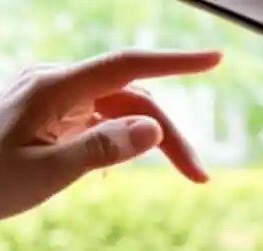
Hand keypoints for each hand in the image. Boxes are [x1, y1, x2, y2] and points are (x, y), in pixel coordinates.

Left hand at [0, 49, 220, 219]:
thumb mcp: (46, 173)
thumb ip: (101, 149)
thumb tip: (153, 130)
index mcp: (54, 88)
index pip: (128, 66)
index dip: (176, 61)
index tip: (217, 59)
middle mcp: (56, 84)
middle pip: (133, 98)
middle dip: (170, 134)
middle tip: (200, 178)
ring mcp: (53, 98)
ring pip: (121, 110)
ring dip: (153, 140)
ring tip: (184, 176)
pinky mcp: (50, 115)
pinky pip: (101, 120)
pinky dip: (124, 141)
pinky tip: (122, 171)